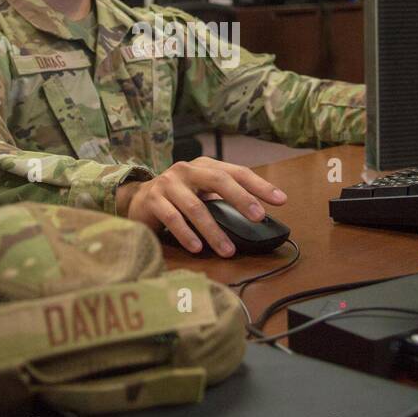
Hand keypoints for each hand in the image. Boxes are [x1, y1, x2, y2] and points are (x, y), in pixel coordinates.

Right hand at [116, 157, 286, 257]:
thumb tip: (259, 216)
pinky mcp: (152, 200)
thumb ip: (224, 199)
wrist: (136, 199)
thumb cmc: (178, 198)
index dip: (259, 185)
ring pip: (195, 206)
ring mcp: (168, 183)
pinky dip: (186, 234)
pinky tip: (197, 248)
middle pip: (218, 180)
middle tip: (258, 217)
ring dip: (213, 230)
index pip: (236, 172)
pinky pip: (172, 218)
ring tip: (228, 250)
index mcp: (204, 166)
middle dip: (241, 199)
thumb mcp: (202, 193)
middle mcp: (186, 170)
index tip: (281, 200)